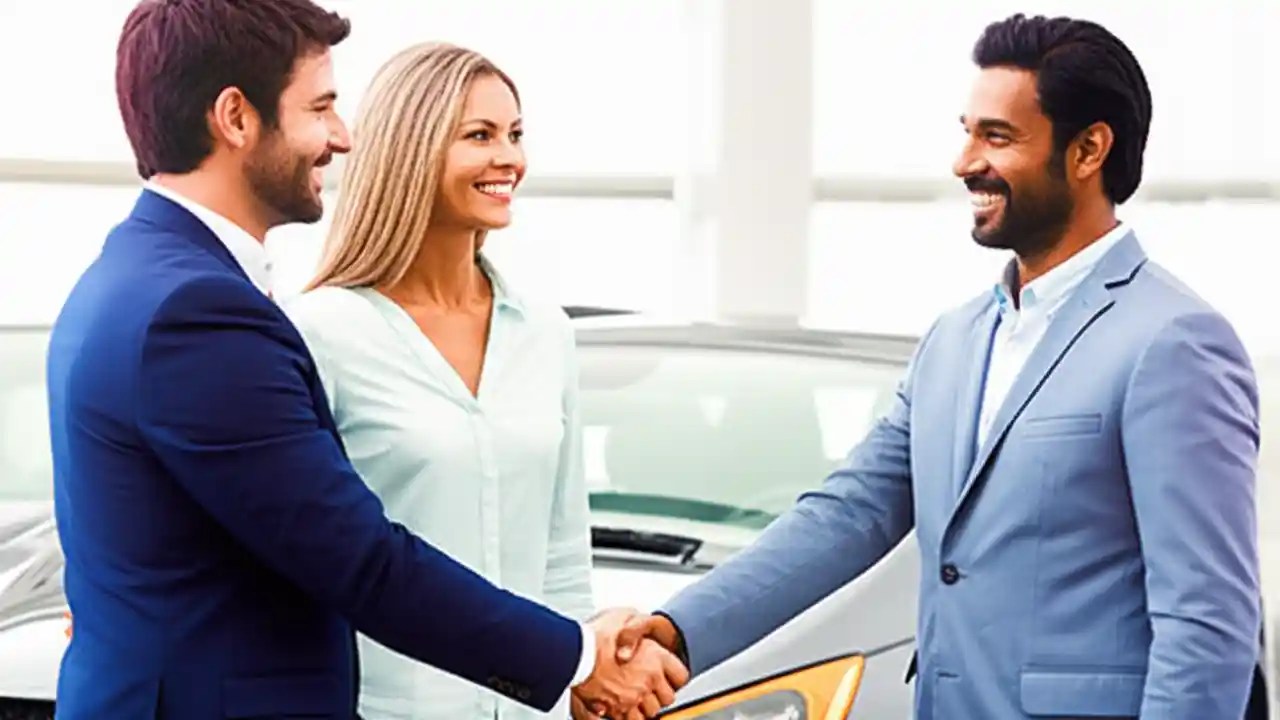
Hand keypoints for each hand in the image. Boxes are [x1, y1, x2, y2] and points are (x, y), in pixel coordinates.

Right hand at [573, 609, 688, 718]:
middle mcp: (648, 680)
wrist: (575, 654)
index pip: (681, 676)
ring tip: (636, 696)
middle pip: (668, 698)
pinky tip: (623, 705)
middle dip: (660, 693)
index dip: (675, 676)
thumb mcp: (623, 616)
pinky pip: (631, 719)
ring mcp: (633, 697)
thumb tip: (640, 622)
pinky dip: (629, 714)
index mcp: (656, 658)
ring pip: (651, 712)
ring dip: (645, 705)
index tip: (670, 675)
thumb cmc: (595, 636)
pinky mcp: (617, 709)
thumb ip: (637, 622)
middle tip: (651, 686)